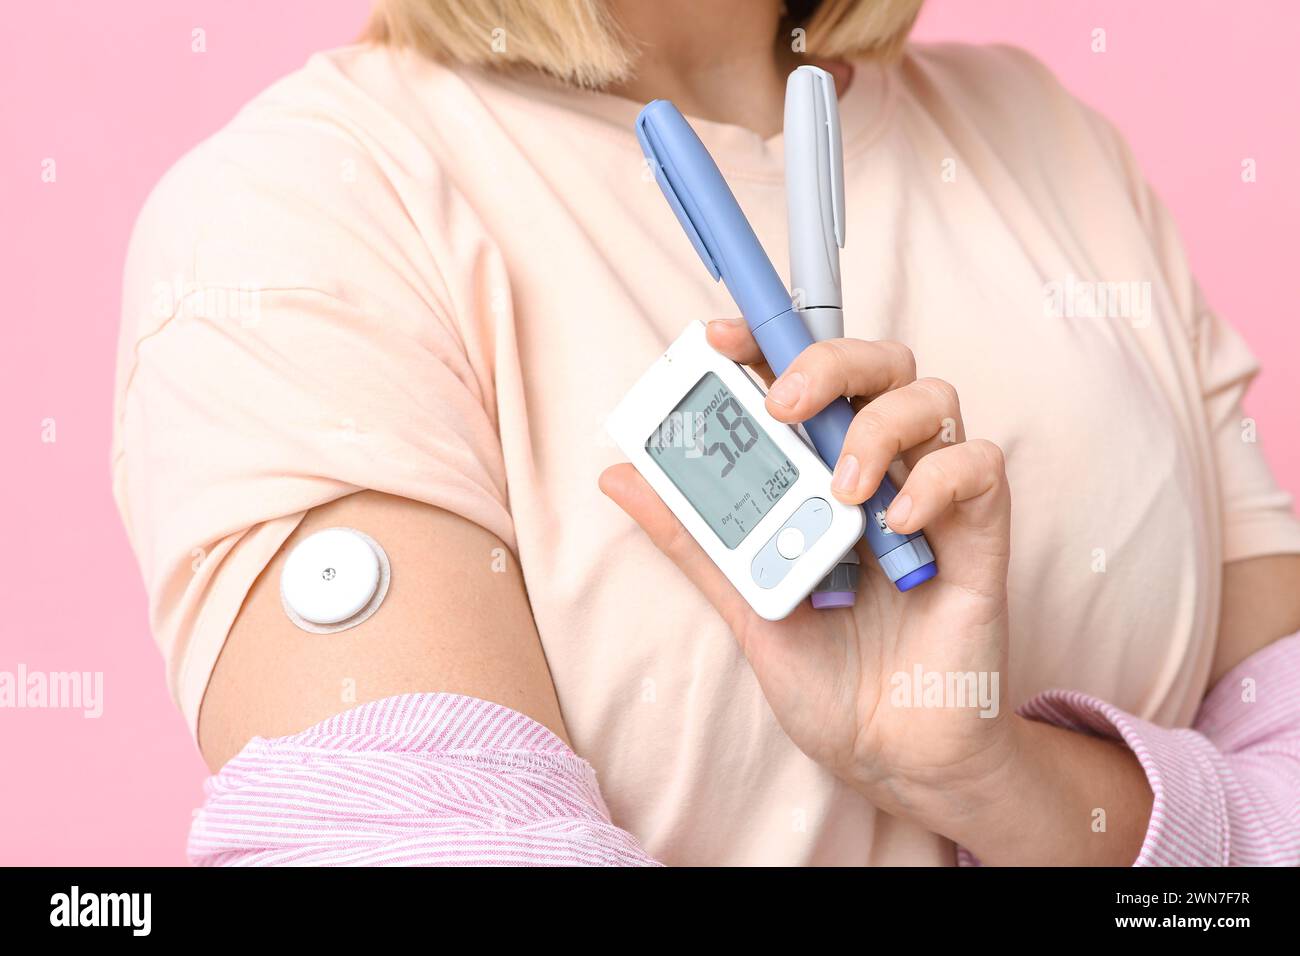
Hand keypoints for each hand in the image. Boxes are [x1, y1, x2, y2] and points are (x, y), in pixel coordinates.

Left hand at [600, 319, 1013, 831]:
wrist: (887, 752)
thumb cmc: (824, 676)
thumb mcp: (745, 603)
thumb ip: (694, 539)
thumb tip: (619, 478)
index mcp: (821, 475)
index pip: (802, 378)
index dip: (764, 341)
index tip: (716, 339)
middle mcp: (880, 470)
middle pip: (876, 362)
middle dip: (827, 363)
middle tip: (785, 405)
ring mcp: (933, 497)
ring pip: (932, 396)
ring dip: (880, 426)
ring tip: (845, 491)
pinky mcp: (979, 533)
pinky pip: (980, 466)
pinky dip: (936, 480)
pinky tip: (895, 525)